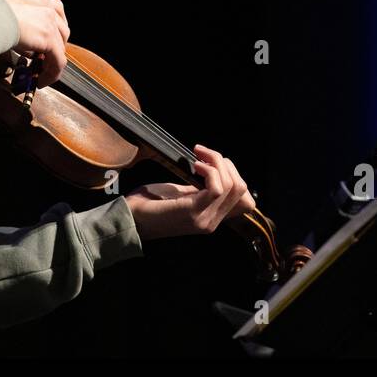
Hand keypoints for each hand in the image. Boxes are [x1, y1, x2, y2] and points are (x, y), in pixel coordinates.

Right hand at [0, 0, 68, 87]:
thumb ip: (6, 18)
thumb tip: (3, 32)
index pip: (52, 12)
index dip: (50, 30)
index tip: (43, 43)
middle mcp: (45, 5)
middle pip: (61, 30)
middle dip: (54, 46)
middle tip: (42, 59)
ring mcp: (50, 21)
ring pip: (60, 47)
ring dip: (51, 61)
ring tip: (39, 73)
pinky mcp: (49, 38)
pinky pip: (58, 61)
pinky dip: (51, 73)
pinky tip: (40, 81)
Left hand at [123, 145, 256, 240]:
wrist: (130, 220)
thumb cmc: (151, 204)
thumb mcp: (182, 195)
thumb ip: (201, 189)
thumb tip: (215, 170)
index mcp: (212, 217)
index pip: (246, 200)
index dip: (235, 175)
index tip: (215, 162)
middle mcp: (212, 222)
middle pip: (241, 189)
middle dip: (226, 164)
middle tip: (204, 154)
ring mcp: (204, 219)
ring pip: (231, 186)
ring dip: (217, 163)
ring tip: (198, 157)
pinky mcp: (193, 212)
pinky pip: (216, 188)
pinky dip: (210, 170)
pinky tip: (195, 166)